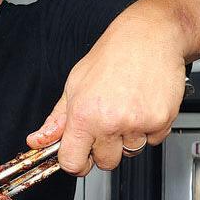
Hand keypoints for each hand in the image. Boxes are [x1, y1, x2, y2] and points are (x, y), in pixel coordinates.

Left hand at [25, 13, 187, 175]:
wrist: (150, 36)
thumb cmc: (111, 56)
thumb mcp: (73, 86)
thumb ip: (56, 120)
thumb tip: (38, 140)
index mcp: (83, 115)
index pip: (72, 163)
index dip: (75, 162)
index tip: (79, 156)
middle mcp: (110, 122)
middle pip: (105, 163)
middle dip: (104, 150)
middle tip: (106, 124)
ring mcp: (137, 123)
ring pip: (130, 152)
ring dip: (128, 139)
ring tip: (126, 110)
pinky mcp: (161, 120)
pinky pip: (153, 140)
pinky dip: (149, 129)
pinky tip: (142, 107)